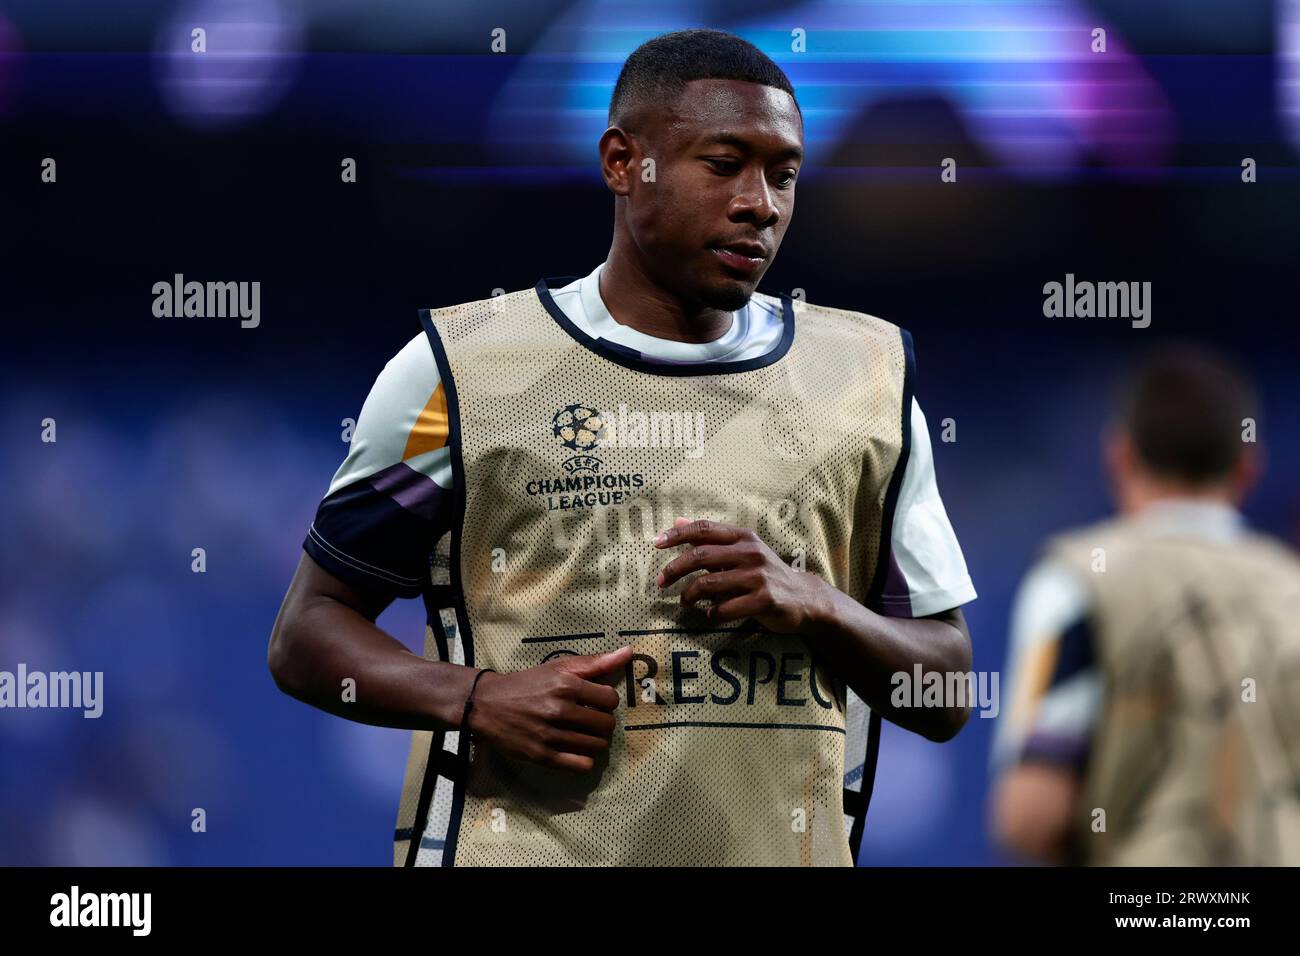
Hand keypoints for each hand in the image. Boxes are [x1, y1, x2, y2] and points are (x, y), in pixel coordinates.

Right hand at [467, 646, 631, 772]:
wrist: (487, 704)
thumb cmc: (527, 684)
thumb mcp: (558, 666)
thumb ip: (594, 662)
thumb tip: (628, 653)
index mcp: (566, 685)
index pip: (611, 699)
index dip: (606, 700)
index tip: (595, 700)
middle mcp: (559, 711)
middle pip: (606, 724)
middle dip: (602, 721)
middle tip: (589, 718)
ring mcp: (551, 736)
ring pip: (597, 746)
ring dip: (595, 740)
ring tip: (582, 733)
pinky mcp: (542, 756)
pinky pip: (581, 765)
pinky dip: (584, 760)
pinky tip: (576, 750)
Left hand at [653, 517, 830, 633]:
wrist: (804, 598)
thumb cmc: (766, 573)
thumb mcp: (742, 550)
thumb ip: (711, 539)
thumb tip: (678, 521)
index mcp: (743, 537)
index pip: (705, 529)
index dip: (677, 534)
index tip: (656, 543)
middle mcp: (751, 553)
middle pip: (701, 556)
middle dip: (675, 569)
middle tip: (661, 582)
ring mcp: (758, 577)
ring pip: (709, 584)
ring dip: (690, 595)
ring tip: (685, 602)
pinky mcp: (764, 600)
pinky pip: (725, 608)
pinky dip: (712, 614)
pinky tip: (710, 615)